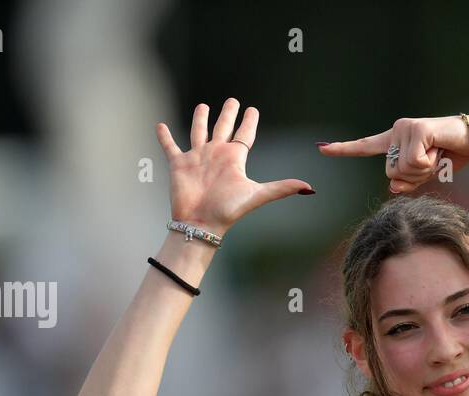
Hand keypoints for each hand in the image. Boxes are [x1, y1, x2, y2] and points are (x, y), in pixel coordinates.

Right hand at [156, 98, 313, 232]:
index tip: (253, 109)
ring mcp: (197, 158)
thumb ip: (281, 188)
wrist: (201, 223)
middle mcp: (216, 155)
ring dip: (200, 119)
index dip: (249, 122)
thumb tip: (309, 186)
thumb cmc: (227, 210)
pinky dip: (164, 137)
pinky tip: (160, 125)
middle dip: (228, 113)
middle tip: (233, 100)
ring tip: (203, 105)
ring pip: (198, 131)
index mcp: (234, 159)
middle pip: (223, 127)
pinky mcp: (178, 164)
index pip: (244, 135)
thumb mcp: (257, 195)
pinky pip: (170, 146)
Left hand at [316, 115, 468, 193]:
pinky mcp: (417, 129)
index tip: (321, 148)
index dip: (344, 149)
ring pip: (402, 170)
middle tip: (433, 160)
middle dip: (413, 176)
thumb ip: (407, 181)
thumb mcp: (426, 174)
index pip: (365, 146)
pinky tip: (439, 149)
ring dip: (424, 169)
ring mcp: (405, 128)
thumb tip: (393, 186)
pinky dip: (430, 163)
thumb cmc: (452, 155)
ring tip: (437, 153)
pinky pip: (414, 162)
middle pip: (391, 173)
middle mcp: (396, 130)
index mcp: (395, 141)